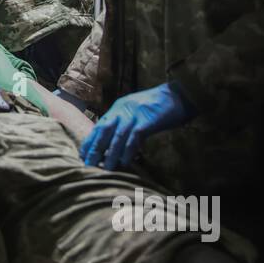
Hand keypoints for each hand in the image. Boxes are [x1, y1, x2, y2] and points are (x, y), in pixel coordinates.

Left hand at [79, 82, 193, 170]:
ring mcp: (134, 115)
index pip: (100, 125)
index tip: (83, 154)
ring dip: (110, 154)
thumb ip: (125, 122)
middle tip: (88, 163)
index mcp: (119, 107)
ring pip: (117, 137)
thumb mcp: (137, 110)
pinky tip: (125, 162)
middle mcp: (123, 110)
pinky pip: (134, 138)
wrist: (179, 94)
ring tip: (105, 168)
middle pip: (103, 131)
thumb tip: (115, 141)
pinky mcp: (147, 121)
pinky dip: (128, 151)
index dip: (91, 140)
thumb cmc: (160, 105)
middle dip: (94, 148)